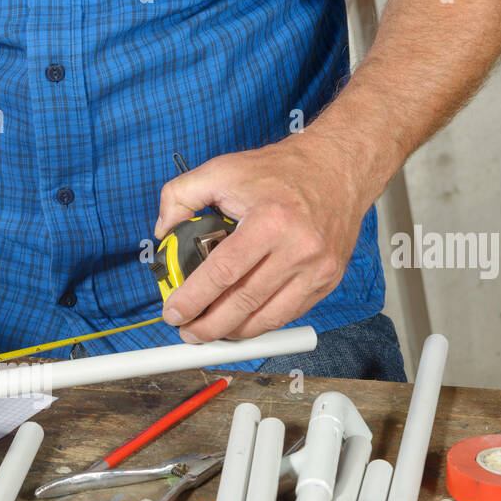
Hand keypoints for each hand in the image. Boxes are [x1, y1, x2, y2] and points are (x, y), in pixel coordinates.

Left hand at [153, 133, 368, 342]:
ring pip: (267, 318)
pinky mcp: (328, 280)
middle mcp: (298, 248)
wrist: (338, 168)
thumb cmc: (281, 171)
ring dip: (233, 332)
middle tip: (186, 332)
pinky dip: (260, 324)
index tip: (173, 313)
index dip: (193, 299)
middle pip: (243, 303)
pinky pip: (287, 314)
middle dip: (208, 326)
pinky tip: (240, 322)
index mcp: (270, 221)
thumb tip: (162, 231)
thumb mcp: (222, 169)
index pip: (222, 273)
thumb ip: (181, 195)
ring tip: (209, 332)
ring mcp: (316, 268)